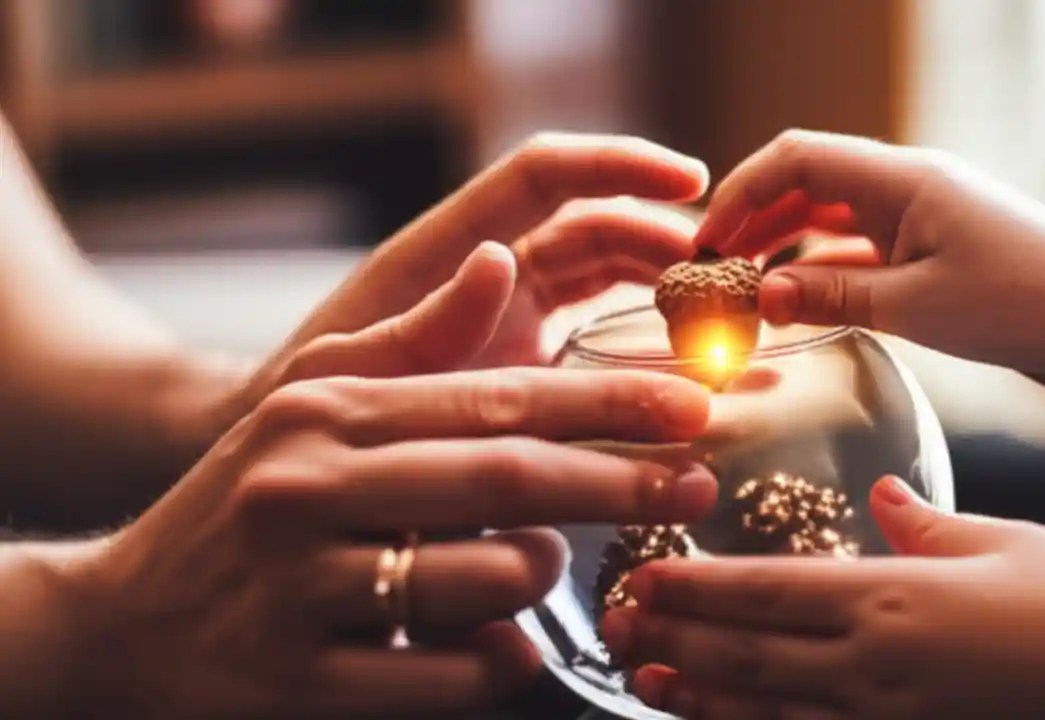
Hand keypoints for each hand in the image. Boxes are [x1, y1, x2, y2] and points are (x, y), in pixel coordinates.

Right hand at [64, 367, 716, 718]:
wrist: (126, 621)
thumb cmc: (248, 501)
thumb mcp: (312, 406)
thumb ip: (414, 341)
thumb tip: (500, 258)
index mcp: (325, 414)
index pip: (495, 399)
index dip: (607, 401)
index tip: (692, 404)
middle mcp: (309, 490)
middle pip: (507, 481)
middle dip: (622, 478)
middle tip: (699, 479)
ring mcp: (304, 592)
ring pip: (489, 580)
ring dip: (545, 575)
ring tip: (545, 564)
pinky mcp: (303, 683)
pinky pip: (453, 677)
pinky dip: (503, 661)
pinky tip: (506, 647)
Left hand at [186, 133, 706, 443]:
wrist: (293, 458)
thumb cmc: (305, 406)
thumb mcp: (356, 370)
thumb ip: (427, 323)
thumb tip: (496, 257)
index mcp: (448, 250)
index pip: (544, 177)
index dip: (618, 165)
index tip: (688, 181)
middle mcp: (490, 274)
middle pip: (594, 226)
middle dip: (662, 235)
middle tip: (723, 272)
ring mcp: (513, 320)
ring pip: (608, 278)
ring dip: (664, 286)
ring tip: (719, 317)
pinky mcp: (527, 367)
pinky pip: (600, 336)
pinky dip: (646, 341)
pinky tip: (684, 368)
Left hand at [603, 476, 1044, 719]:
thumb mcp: (1000, 541)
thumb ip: (928, 523)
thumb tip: (884, 497)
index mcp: (892, 597)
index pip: (765, 590)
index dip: (694, 587)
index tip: (642, 578)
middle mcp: (876, 664)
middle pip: (749, 652)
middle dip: (675, 640)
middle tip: (614, 629)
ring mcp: (890, 718)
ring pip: (769, 709)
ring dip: (700, 696)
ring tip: (644, 683)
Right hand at [694, 130, 1044, 394]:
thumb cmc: (1029, 303)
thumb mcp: (917, 305)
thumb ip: (831, 296)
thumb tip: (758, 297)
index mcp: (902, 180)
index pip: (797, 160)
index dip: (742, 193)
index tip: (706, 243)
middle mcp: (908, 189)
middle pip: (808, 187)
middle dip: (754, 223)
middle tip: (711, 274)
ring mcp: (923, 221)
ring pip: (832, 223)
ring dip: (784, 251)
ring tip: (742, 295)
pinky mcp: (937, 256)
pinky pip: (862, 255)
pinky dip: (824, 276)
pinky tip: (796, 307)